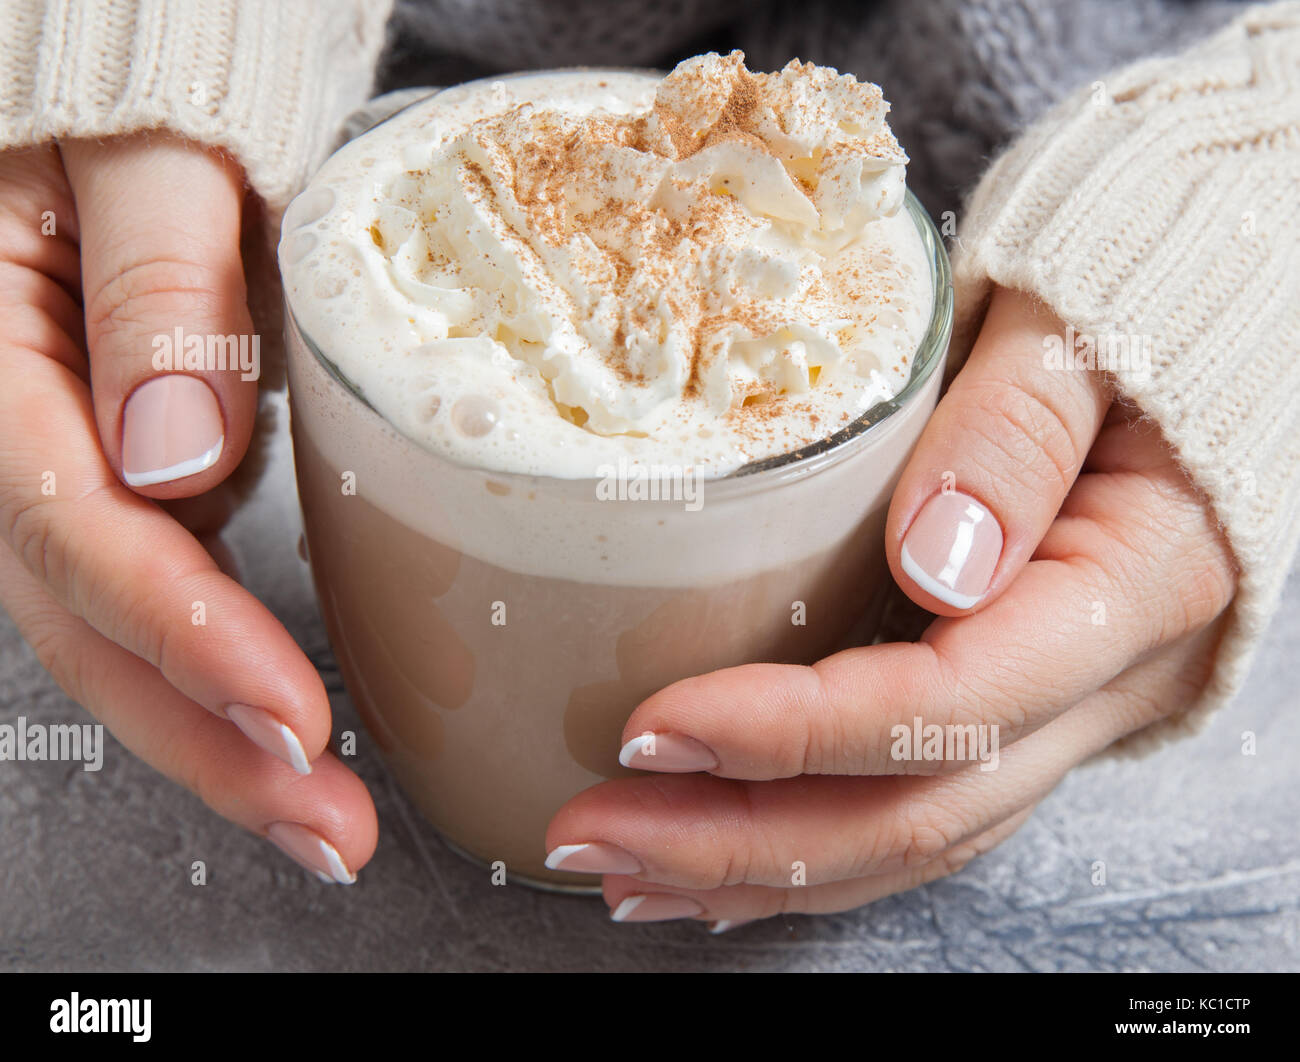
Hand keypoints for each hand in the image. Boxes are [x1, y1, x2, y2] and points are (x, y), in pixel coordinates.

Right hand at [0, 136, 374, 882]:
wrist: (122, 120)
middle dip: (212, 745)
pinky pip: (161, 601)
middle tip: (324, 832)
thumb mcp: (145, 159)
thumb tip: (175, 451)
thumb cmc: (132, 113)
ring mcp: (61, 478)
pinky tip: (286, 731)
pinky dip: (224, 677)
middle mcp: (12, 447)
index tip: (292, 716)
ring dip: (223, 743)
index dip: (187, 636)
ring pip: (124, 642)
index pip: (81, 533)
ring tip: (322, 821)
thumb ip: (160, 283)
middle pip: (94, 631)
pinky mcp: (119, 490)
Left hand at [545, 286, 1237, 928]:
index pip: (951, 702)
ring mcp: (1070, 708)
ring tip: (626, 873)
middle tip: (592, 835)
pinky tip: (722, 864)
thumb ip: (1015, 429)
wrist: (1183, 328)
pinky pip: (921, 806)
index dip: (796, 734)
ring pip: (915, 835)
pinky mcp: (1024, 705)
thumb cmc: (1118, 303)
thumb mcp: (1074, 326)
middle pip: (919, 807)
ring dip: (760, 868)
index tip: (653, 729)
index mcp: (1134, 581)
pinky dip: (812, 849)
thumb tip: (937, 559)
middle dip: (741, 839)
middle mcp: (1107, 679)